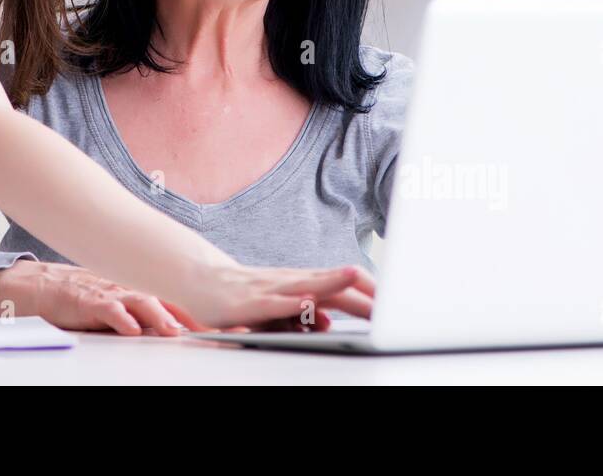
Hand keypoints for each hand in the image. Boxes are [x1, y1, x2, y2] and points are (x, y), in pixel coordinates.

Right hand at [0, 260, 211, 336]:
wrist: (48, 286)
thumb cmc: (90, 299)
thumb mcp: (127, 308)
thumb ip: (153, 317)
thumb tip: (187, 332)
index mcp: (146, 293)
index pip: (186, 304)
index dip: (211, 316)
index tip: (240, 328)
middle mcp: (134, 290)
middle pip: (172, 302)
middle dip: (198, 317)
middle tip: (222, 330)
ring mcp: (112, 294)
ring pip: (141, 301)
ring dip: (159, 316)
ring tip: (174, 331)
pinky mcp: (88, 301)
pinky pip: (106, 309)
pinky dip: (119, 318)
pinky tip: (130, 328)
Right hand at [175, 263, 375, 330]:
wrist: (202, 280)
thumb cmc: (245, 295)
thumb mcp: (280, 308)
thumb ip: (303, 315)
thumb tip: (327, 323)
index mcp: (303, 284)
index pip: (345, 286)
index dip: (371, 293)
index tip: (400, 302)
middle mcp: (293, 283)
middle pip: (335, 285)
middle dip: (364, 293)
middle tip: (393, 302)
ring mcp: (272, 290)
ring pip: (308, 286)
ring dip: (333, 282)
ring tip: (356, 279)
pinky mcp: (250, 303)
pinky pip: (275, 303)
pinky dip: (293, 302)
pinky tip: (308, 302)